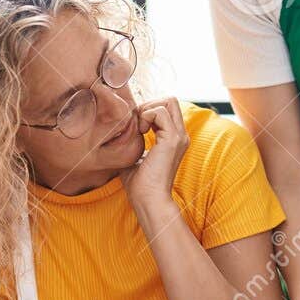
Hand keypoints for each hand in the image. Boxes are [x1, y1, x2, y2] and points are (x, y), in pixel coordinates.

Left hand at [119, 97, 187, 217]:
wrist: (148, 200)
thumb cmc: (139, 184)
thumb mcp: (135, 156)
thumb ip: (133, 141)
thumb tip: (119, 131)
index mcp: (173, 138)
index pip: (166, 108)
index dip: (148, 109)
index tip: (135, 125)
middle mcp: (180, 135)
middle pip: (170, 100)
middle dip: (149, 104)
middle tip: (137, 122)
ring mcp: (179, 136)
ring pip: (168, 100)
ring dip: (148, 109)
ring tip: (139, 128)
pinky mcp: (173, 139)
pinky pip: (160, 111)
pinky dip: (147, 116)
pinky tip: (141, 132)